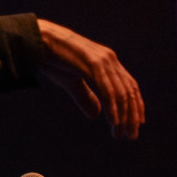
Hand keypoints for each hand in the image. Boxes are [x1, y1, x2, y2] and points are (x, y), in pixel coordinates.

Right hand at [36, 18, 143, 138]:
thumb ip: (85, 97)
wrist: (39, 41)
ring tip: (120, 133)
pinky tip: (113, 122)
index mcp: (107, 62)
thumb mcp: (70, 82)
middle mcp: (110, 60)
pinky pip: (107, 90)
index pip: (129, 86)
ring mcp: (103, 62)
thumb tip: (97, 116)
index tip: (136, 124)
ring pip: (121, 93)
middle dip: (132, 115)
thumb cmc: (52, 59)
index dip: (136, 105)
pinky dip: (112, 108)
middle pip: (129, 91)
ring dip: (123, 116)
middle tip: (131, 136)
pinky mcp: (93, 65)